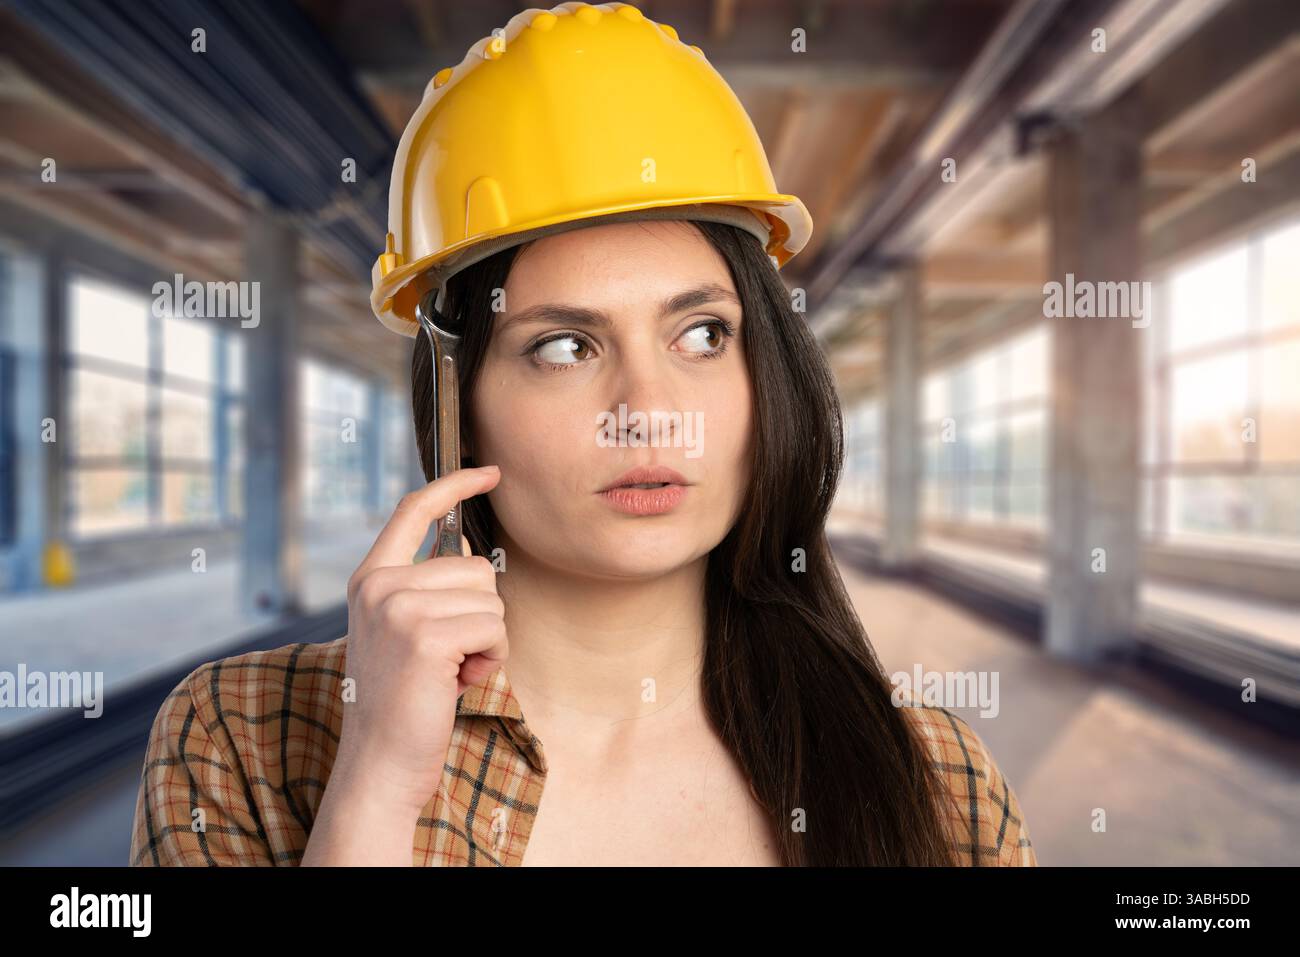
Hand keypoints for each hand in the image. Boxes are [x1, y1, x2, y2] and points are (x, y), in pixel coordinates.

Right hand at [336, 465, 505, 814]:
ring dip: (487, 640)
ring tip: (450, 672)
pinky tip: (458, 683)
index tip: (490, 471)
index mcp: (371, 579)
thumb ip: (426, 588)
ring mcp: (398, 608)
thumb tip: (470, 547)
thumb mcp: (405, 631)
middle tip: (447, 658)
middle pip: (476, 567)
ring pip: (491, 598)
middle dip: (480, 614)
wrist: (380, 765)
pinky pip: (495, 627)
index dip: (454, 485)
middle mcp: (379, 586)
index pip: (414, 510)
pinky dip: (492, 659)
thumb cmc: (404, 701)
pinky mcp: (425, 636)